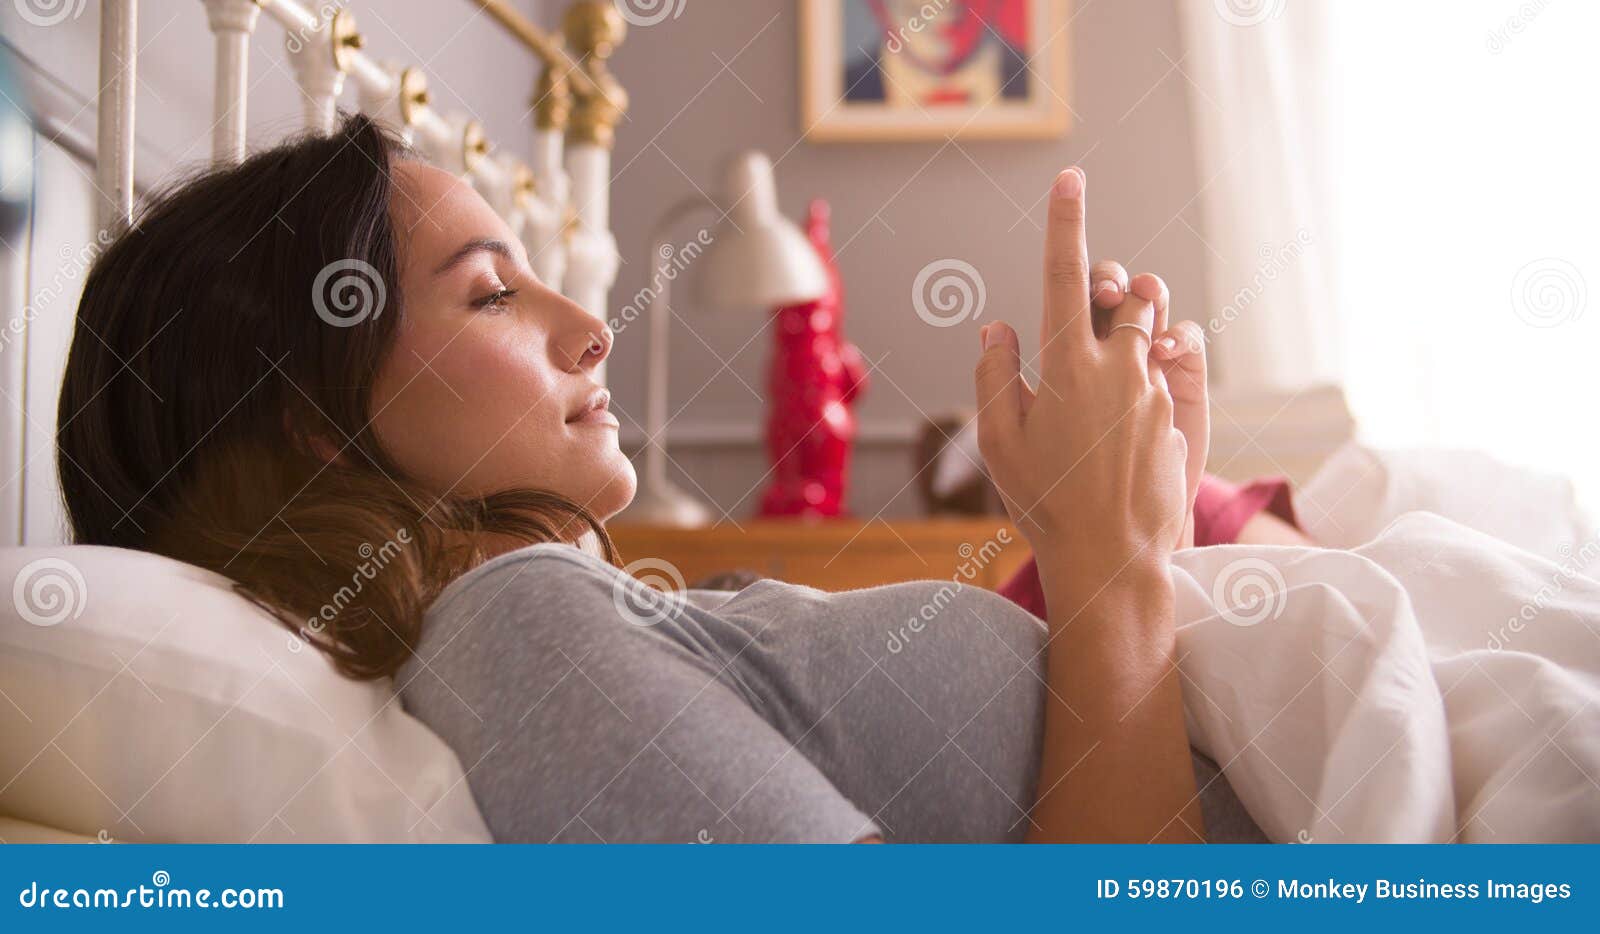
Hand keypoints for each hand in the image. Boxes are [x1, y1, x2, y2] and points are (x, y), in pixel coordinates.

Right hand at [974, 167, 1187, 583]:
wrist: (1113, 559)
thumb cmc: (1045, 502)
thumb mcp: (999, 441)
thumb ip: (996, 373)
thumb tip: (999, 326)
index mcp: (1067, 365)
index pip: (1066, 274)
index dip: (1067, 221)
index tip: (1070, 178)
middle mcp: (1119, 368)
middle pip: (1126, 294)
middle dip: (1110, 287)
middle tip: (1091, 310)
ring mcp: (1153, 392)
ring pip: (1152, 332)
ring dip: (1130, 333)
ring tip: (1101, 375)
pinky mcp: (1176, 418)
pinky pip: (1162, 378)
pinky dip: (1139, 386)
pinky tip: (1115, 434)